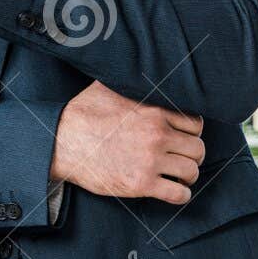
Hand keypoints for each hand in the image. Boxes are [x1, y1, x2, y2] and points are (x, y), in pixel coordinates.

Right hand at [51, 80, 205, 204]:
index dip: (191, 133)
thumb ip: (127, 81)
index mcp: (153, 111)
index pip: (195, 124)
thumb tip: (130, 64)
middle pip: (197, 149)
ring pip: (191, 171)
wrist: (60, 141)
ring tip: (177, 176)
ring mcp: (150, 160)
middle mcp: (157, 135)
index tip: (182, 139)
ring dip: (187, 175)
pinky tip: (173, 190)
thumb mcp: (106, 87)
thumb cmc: (81, 113)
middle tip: (180, 159)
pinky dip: (180, 194)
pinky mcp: (141, 183)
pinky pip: (179, 194)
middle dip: (190, 155)